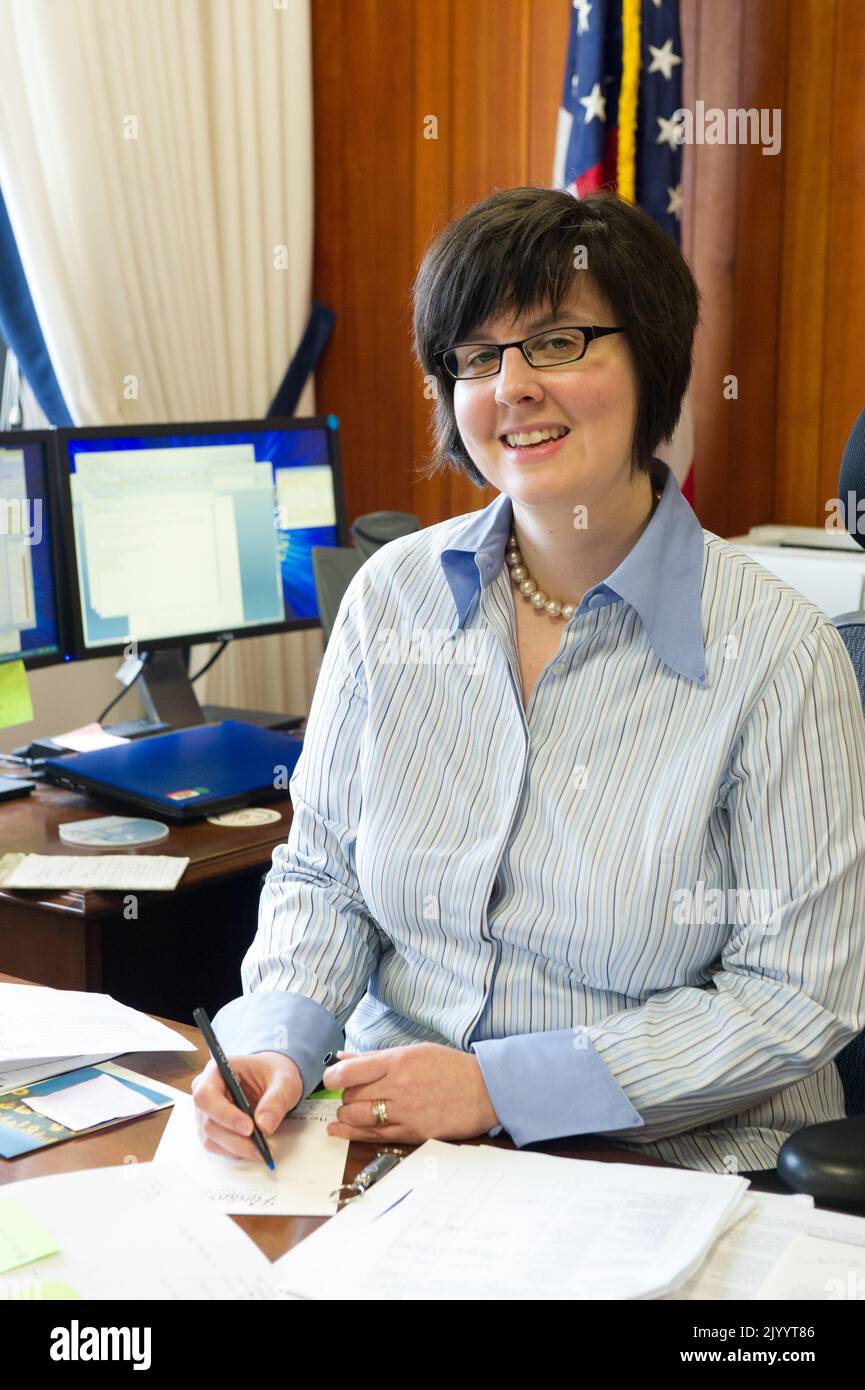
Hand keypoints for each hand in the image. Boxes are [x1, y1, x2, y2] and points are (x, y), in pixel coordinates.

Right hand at [191, 1051, 302, 1158]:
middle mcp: (205, 1091)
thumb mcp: (283, 1081)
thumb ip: (276, 1100)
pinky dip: (234, 1151)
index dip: (224, 1114)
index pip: (206, 1095)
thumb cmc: (273, 1073)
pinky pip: (216, 1145)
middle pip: (207, 1121)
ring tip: (260, 1150)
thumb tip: (264, 1126)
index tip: (249, 1127)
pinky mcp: (212, 1128)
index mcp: (217, 1070)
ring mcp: (206, 1112)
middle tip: (258, 1146)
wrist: (273, 1080)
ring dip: (235, 1148)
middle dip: (233, 1138)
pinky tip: (252, 1149)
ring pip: (210, 1137)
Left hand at [322, 1042, 498, 1143]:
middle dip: (344, 1095)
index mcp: (398, 1062)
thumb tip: (341, 1059)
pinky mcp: (411, 1134)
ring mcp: (405, 1113)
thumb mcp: (413, 1052)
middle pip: (350, 1096)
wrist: (484, 1090)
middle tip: (351, 1093)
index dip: (332, 1077)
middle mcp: (398, 1087)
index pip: (350, 1072)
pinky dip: (352, 1134)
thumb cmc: (449, 1067)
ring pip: (356, 1118)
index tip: (330, 1079)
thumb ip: (374, 1058)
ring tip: (350, 1110)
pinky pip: (373, 1136)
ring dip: (346, 1115)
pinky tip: (341, 1131)